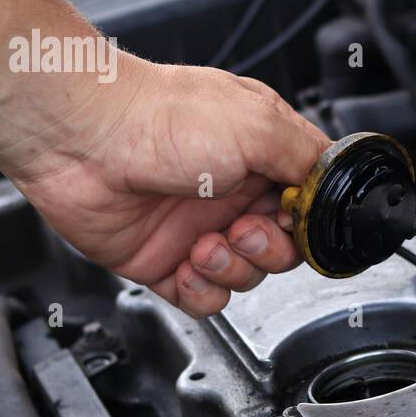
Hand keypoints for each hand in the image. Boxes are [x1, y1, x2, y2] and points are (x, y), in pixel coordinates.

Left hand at [9, 58, 331, 317]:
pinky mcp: (165, 261)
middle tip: (244, 230)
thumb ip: (308, 159)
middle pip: (282, 248)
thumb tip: (332, 185)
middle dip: (270, 249)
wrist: (83, 140)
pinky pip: (205, 298)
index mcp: (261, 155)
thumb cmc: (160, 119)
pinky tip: (186, 266)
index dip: (308, 221)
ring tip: (205, 246)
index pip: (307, 203)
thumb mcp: (260, 125)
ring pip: (246, 276)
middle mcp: (233, 193)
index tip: (298, 222)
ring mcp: (198, 228)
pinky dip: (202, 290)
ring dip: (233, 269)